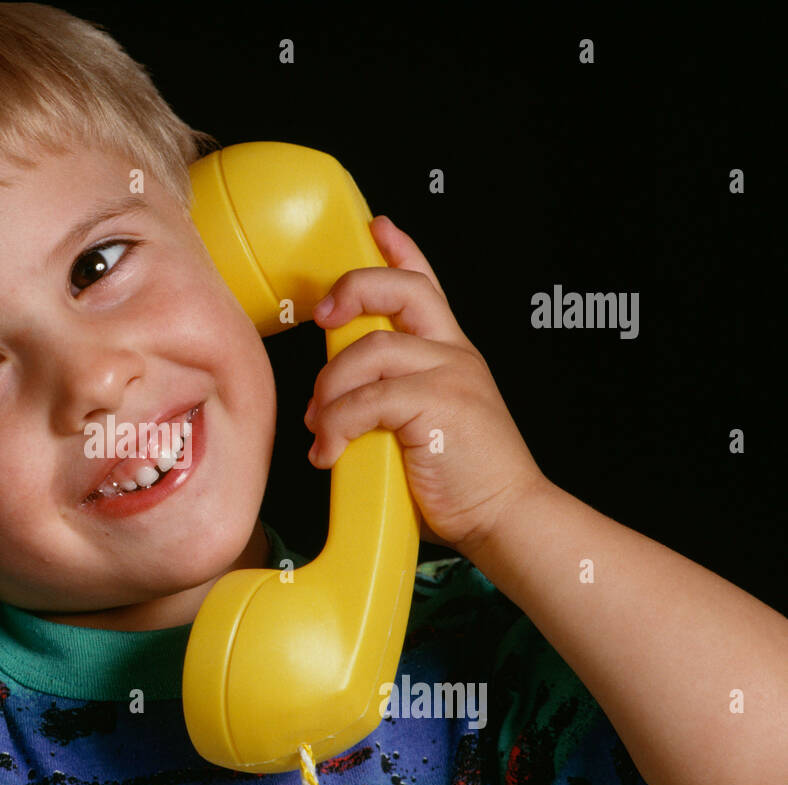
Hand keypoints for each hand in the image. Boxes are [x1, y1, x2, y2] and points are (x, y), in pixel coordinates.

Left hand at [304, 215, 548, 557]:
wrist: (506, 517)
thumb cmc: (462, 480)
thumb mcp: (425, 424)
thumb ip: (389, 399)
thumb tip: (328, 406)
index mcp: (452, 354)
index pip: (428, 285)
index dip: (401, 249)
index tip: (376, 226)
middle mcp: (454, 354)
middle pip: (400, 290)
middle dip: (352, 290)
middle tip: (321, 318)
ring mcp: (450, 375)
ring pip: (369, 351)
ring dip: (330, 389)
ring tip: (321, 427)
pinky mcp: (439, 404)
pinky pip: (366, 400)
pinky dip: (336, 426)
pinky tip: (329, 452)